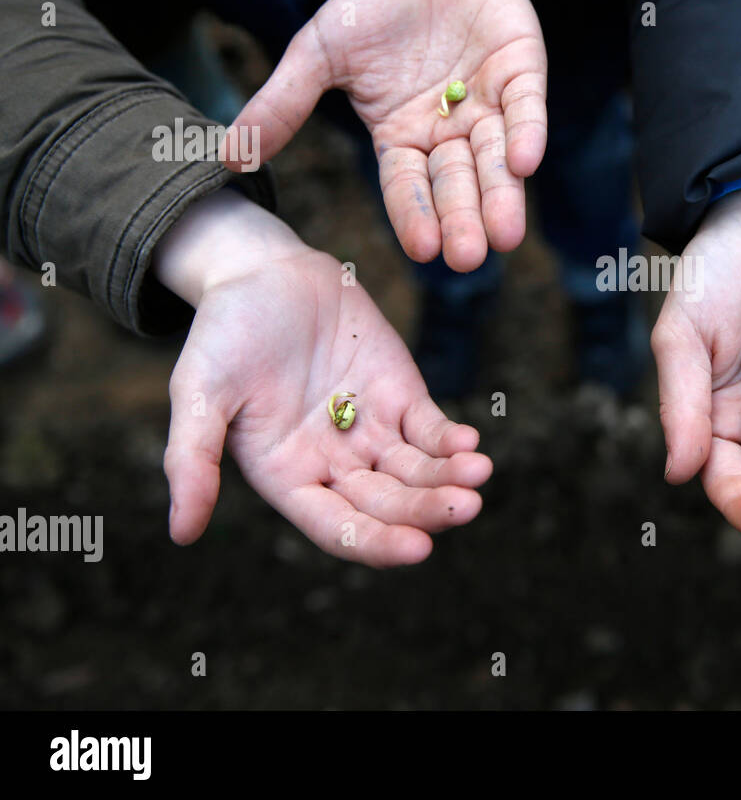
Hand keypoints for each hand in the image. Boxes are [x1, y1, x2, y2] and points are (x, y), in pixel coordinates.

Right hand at [153, 191, 490, 566]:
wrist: (263, 271)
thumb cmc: (222, 334)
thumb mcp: (198, 393)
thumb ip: (192, 459)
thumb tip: (181, 534)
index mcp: (287, 477)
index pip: (339, 528)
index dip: (377, 542)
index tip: (419, 549)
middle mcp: (334, 465)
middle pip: (388, 504)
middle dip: (427, 509)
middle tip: (467, 508)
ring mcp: (370, 431)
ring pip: (416, 471)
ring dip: (450, 479)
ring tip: (479, 474)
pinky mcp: (399, 395)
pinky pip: (431, 429)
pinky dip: (451, 440)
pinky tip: (470, 444)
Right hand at [223, 0, 547, 270]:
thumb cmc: (365, 12)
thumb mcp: (317, 53)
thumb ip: (283, 102)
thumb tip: (229, 155)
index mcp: (401, 136)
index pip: (408, 185)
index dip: (416, 215)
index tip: (424, 250)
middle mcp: (448, 131)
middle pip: (457, 181)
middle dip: (464, 218)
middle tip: (468, 258)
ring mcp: (487, 103)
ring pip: (497, 158)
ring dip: (503, 193)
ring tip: (506, 235)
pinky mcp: (520, 71)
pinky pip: (526, 107)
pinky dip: (527, 132)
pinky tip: (527, 160)